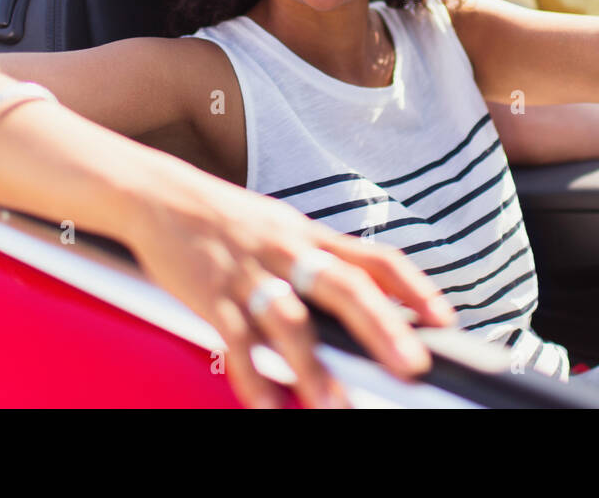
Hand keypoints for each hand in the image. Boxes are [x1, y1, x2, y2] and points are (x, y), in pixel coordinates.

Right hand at [123, 168, 455, 408]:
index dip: (413, 286)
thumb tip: (366, 296)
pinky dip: (252, 377)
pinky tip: (270, 406)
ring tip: (336, 405)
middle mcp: (284, 250)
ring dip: (313, 366)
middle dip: (380, 329)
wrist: (155, 192)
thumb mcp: (280, 228)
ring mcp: (246, 274)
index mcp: (308, 234)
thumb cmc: (224, 217)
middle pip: (342, 286)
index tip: (443, 317)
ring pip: (288, 320)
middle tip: (411, 368)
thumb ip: (319, 259)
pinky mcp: (208, 295)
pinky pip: (234, 342)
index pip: (373, 256)